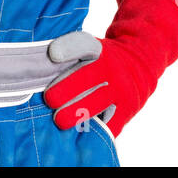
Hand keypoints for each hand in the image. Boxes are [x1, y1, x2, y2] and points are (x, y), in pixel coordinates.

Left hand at [43, 0, 177, 136]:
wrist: (141, 63)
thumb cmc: (101, 59)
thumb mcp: (90, 48)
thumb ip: (69, 57)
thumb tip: (37, 72)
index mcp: (99, 50)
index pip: (84, 44)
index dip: (68, 48)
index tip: (53, 54)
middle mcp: (112, 68)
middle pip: (85, 79)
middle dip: (63, 92)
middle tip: (49, 99)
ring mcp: (121, 90)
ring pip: (95, 104)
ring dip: (74, 114)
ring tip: (59, 121)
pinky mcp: (127, 110)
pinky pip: (109, 125)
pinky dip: (92, 130)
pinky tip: (78, 133)